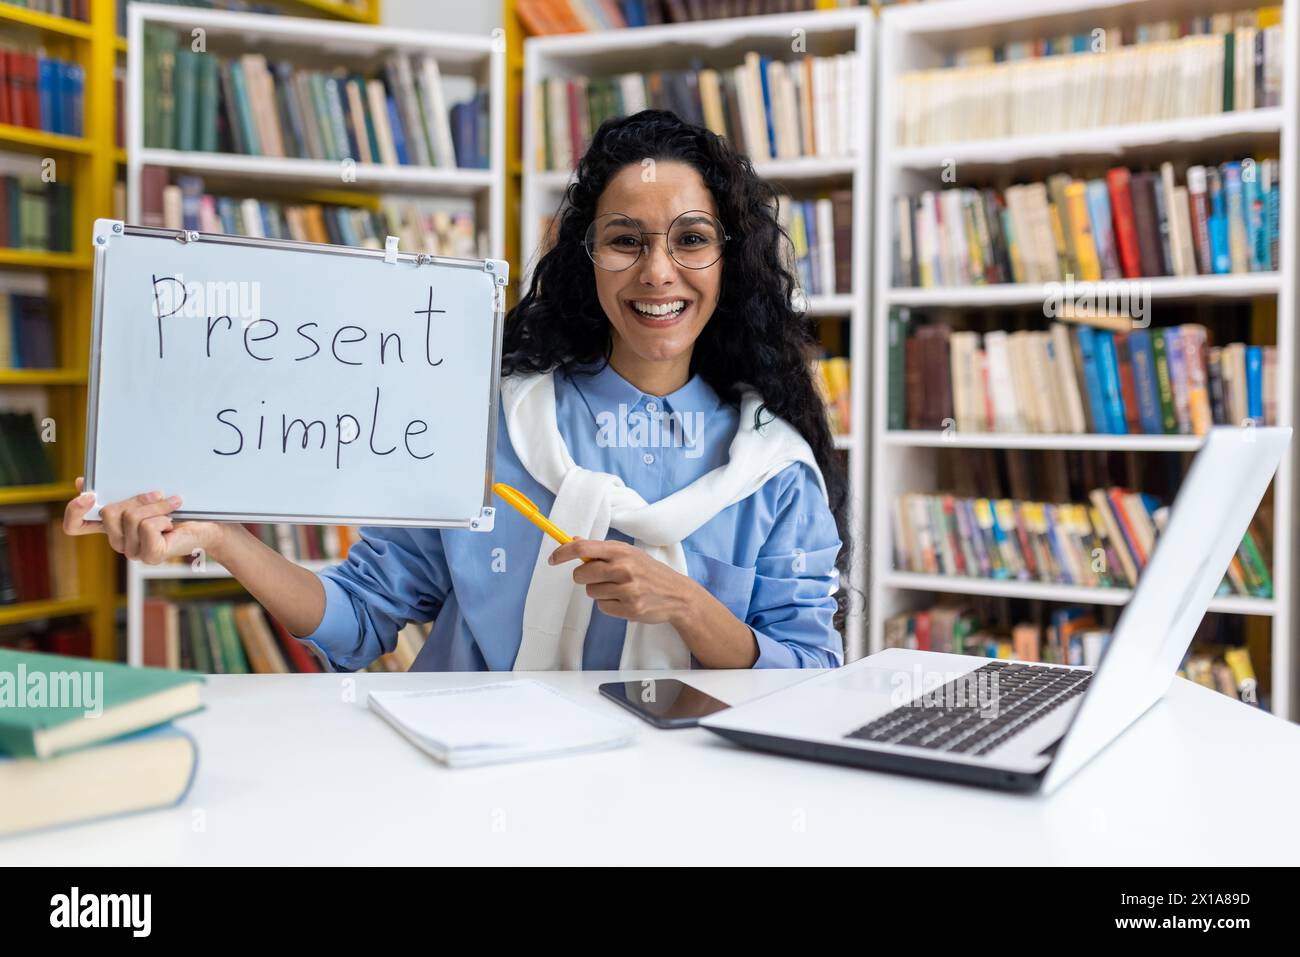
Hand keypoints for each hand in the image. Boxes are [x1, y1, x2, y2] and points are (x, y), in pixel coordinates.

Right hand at [63, 476, 226, 565]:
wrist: (208, 525)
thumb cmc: (178, 509)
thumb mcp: (144, 496)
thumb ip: (117, 492)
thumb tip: (80, 481)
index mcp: (112, 526)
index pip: (75, 526)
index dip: (74, 510)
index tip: (88, 493)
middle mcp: (118, 541)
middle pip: (109, 512)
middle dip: (136, 498)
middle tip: (158, 495)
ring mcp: (133, 552)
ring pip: (131, 517)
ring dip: (156, 506)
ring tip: (172, 507)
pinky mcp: (150, 555)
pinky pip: (147, 528)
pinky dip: (163, 518)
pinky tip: (173, 524)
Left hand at [549, 538, 698, 625]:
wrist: (678, 595)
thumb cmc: (650, 572)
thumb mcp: (629, 553)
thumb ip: (602, 549)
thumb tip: (572, 541)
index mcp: (621, 551)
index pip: (583, 548)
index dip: (563, 553)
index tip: (552, 559)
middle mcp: (623, 568)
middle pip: (581, 574)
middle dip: (583, 577)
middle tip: (597, 578)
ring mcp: (627, 590)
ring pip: (590, 592)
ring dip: (598, 592)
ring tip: (618, 590)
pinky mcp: (630, 608)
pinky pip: (602, 607)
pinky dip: (609, 605)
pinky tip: (624, 601)